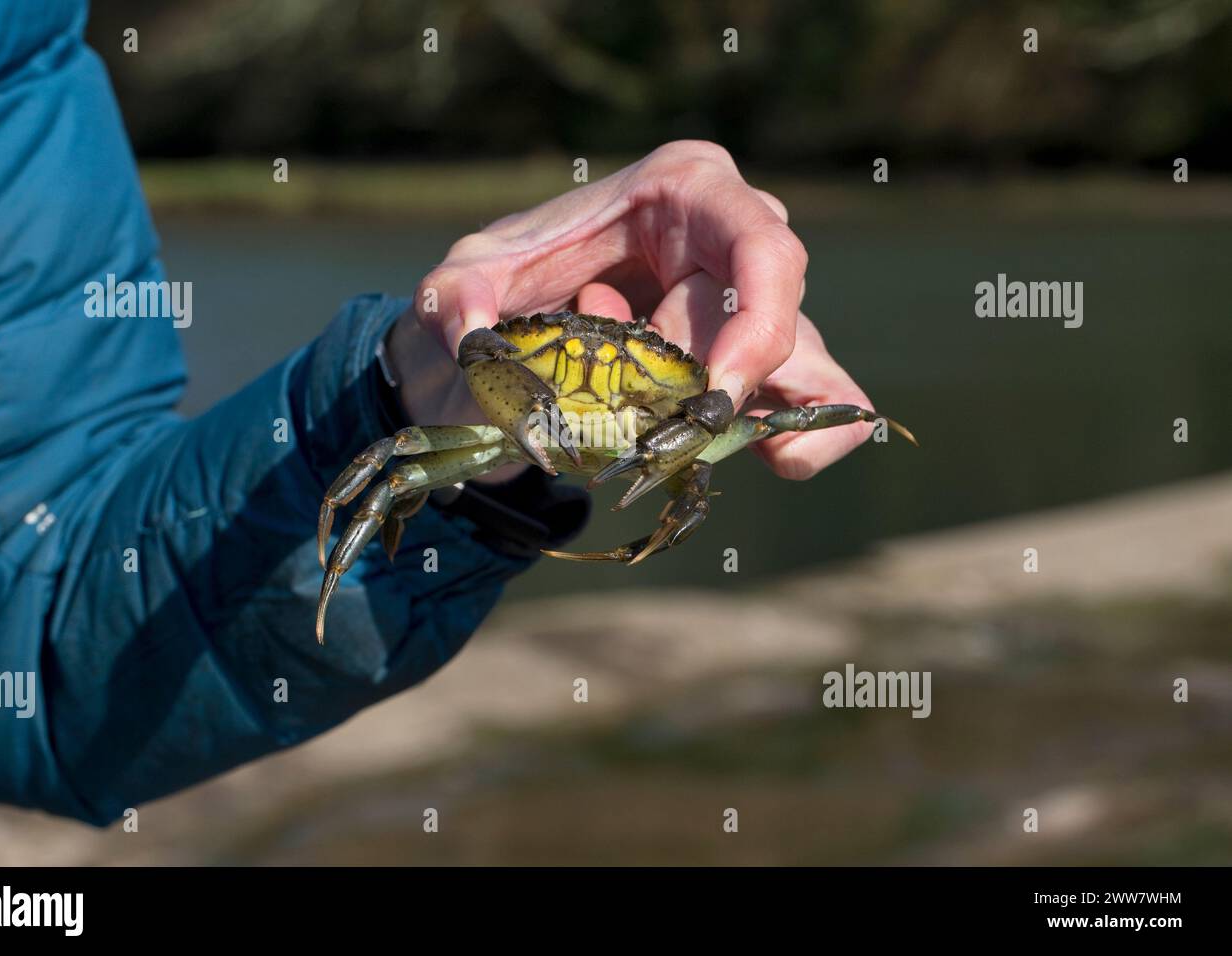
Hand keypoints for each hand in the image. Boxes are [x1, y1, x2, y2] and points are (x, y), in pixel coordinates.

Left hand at [410, 139, 875, 480]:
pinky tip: (714, 450)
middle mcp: (741, 236)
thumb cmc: (503, 285)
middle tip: (628, 413)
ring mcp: (762, 302)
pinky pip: (826, 409)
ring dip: (739, 424)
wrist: (516, 326)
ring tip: (654, 430)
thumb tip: (475, 342)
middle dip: (700, 389)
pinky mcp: (768, 361)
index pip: (764, 250)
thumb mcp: (460, 282)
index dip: (753, 332)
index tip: (707, 401)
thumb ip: (454, 300)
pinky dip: (794, 445)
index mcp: (689, 187)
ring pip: (813, 377)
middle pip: (774, 327)